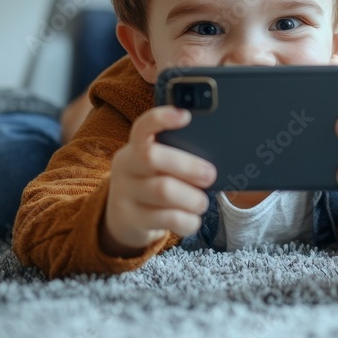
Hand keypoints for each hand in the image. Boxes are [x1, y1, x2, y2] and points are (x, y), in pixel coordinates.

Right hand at [101, 106, 216, 256]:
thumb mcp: (157, 167)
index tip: (185, 116)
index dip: (161, 118)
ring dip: (192, 197)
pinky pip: (167, 219)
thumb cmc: (152, 184)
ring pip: (163, 190)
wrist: (123, 221)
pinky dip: (188, 220)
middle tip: (210, 175)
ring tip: (202, 202)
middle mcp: (125, 167)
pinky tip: (193, 219)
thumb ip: (176, 157)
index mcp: (133, 148)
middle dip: (188, 166)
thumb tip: (214, 158)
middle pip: (152, 158)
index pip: (141, 127)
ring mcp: (124, 194)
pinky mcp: (130, 220)